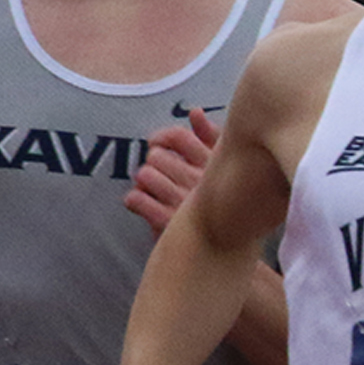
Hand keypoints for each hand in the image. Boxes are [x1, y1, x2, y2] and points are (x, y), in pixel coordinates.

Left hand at [124, 111, 222, 236]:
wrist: (228, 253)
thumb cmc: (226, 206)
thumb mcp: (226, 169)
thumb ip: (212, 138)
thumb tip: (194, 112)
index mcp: (214, 164)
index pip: (178, 137)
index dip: (162, 138)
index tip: (158, 145)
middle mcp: (199, 180)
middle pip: (157, 156)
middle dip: (153, 165)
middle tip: (160, 176)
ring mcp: (183, 202)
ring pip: (144, 176)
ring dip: (144, 183)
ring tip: (154, 192)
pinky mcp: (167, 223)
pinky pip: (136, 200)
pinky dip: (135, 201)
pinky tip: (144, 206)